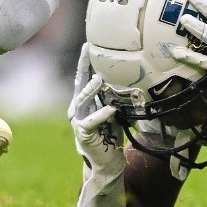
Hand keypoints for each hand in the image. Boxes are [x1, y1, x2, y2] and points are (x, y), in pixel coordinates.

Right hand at [70, 47, 126, 183]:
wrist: (107, 161)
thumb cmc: (111, 134)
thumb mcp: (114, 110)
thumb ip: (114, 96)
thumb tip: (129, 76)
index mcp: (84, 102)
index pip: (83, 77)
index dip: (85, 62)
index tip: (88, 45)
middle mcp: (78, 109)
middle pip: (79, 84)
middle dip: (83, 68)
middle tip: (88, 52)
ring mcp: (78, 122)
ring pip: (81, 101)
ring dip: (90, 90)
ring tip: (99, 79)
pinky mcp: (83, 135)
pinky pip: (90, 122)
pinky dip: (100, 115)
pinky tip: (111, 109)